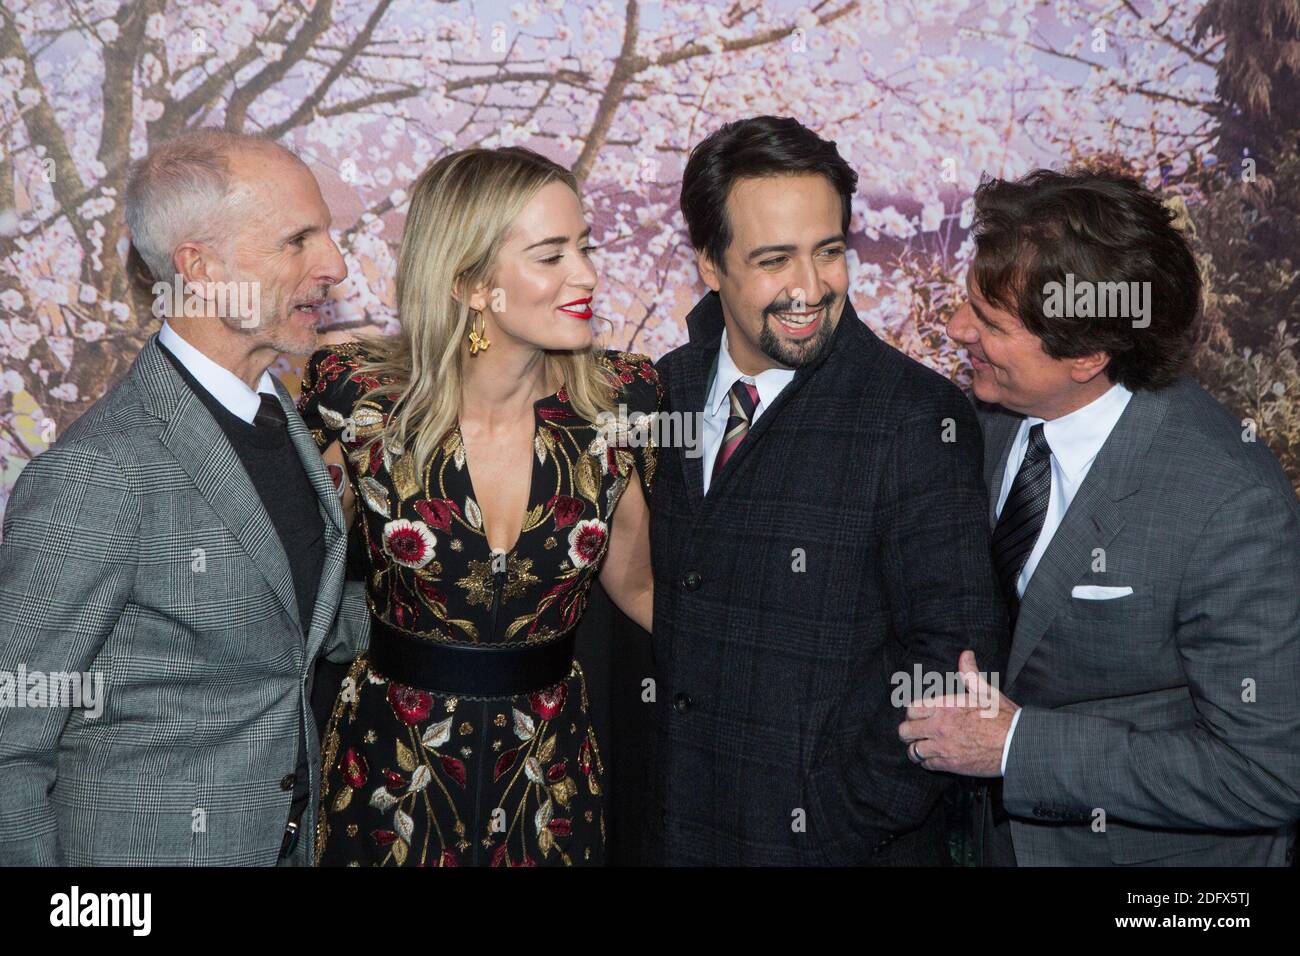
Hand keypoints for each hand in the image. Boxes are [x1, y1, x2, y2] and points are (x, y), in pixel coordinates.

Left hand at [897, 650, 1017, 777]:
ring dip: (917, 748)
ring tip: (924, 746)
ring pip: (912, 751)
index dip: (912, 713)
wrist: (1016, 744)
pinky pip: (927, 765)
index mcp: (945, 706)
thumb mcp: (986, 691)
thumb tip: (966, 655)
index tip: (918, 716)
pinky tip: (935, 757)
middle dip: (909, 731)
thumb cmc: (1003, 717)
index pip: (911, 709)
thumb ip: (970, 674)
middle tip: (917, 731)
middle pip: (905, 731)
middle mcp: (939, 726)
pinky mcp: (950, 764)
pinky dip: (928, 762)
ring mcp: (943, 747)